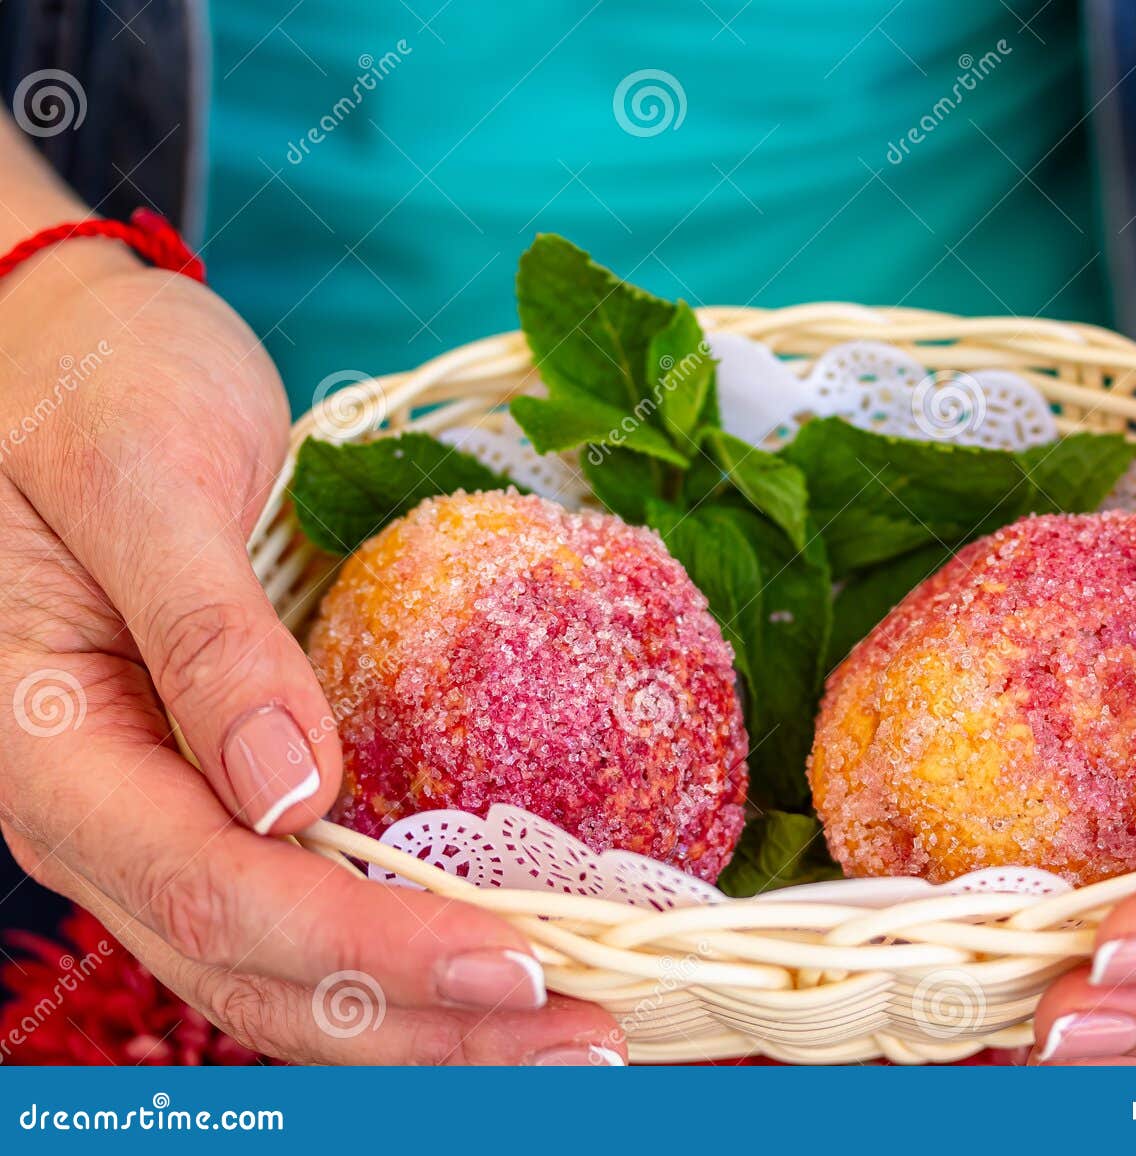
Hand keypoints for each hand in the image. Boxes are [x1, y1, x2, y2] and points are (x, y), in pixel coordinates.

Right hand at [0, 259, 620, 1063]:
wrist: (63, 350)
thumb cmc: (89, 388)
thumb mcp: (142, 478)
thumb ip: (205, 635)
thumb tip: (290, 792)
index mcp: (50, 746)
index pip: (218, 892)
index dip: (369, 949)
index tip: (516, 965)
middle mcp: (99, 811)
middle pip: (257, 971)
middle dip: (425, 1024)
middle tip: (586, 1042)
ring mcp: (157, 809)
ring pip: (279, 967)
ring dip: (421, 1019)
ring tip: (564, 1038)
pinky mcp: (214, 786)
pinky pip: (298, 902)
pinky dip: (396, 953)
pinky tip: (492, 965)